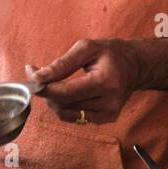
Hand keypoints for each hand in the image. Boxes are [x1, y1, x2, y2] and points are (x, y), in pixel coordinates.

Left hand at [26, 39, 143, 123]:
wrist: (135, 66)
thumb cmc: (110, 53)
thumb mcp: (85, 48)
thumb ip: (61, 64)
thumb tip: (37, 77)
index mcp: (106, 82)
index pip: (66, 92)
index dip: (45, 88)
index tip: (32, 77)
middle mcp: (109, 102)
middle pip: (64, 104)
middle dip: (47, 92)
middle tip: (40, 76)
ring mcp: (108, 114)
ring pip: (65, 114)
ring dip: (53, 99)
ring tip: (55, 82)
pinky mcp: (105, 120)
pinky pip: (74, 117)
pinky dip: (64, 105)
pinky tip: (67, 92)